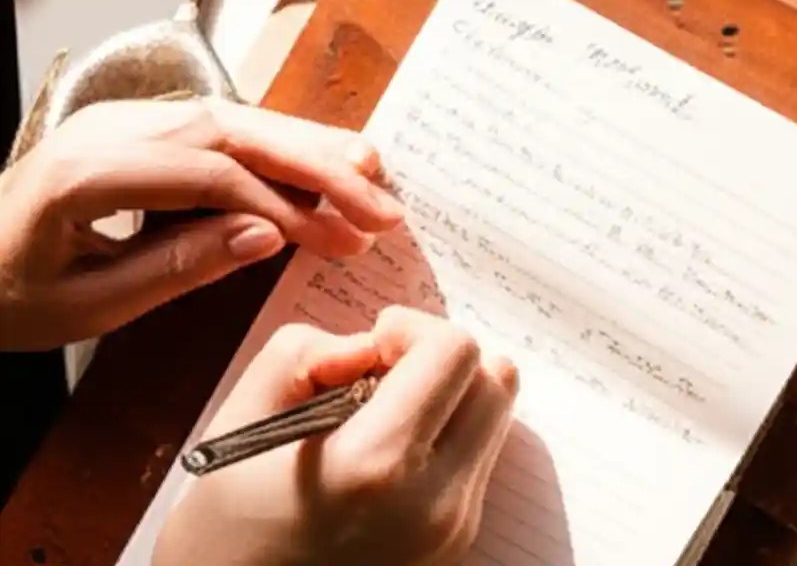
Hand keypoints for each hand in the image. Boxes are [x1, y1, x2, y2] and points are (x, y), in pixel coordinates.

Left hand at [0, 99, 403, 349]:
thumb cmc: (9, 295)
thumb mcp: (88, 306)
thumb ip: (179, 266)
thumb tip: (267, 234)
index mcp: (87, 172)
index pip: (211, 174)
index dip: (287, 206)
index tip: (340, 242)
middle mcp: (111, 127)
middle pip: (235, 130)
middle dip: (319, 166)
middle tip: (383, 205)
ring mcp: (127, 119)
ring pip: (237, 119)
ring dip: (309, 146)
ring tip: (374, 172)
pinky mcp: (141, 128)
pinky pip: (221, 128)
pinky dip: (278, 145)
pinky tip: (322, 159)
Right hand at [154, 307, 517, 565]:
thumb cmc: (223, 530)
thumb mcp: (239, 421)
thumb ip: (306, 353)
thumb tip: (369, 344)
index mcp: (375, 466)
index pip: (455, 353)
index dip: (412, 328)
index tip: (370, 343)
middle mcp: (434, 502)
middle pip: (495, 382)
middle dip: (441, 358)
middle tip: (383, 370)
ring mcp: (454, 532)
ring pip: (497, 420)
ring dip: (452, 396)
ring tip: (385, 413)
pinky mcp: (458, 548)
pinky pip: (480, 461)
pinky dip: (449, 436)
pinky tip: (390, 453)